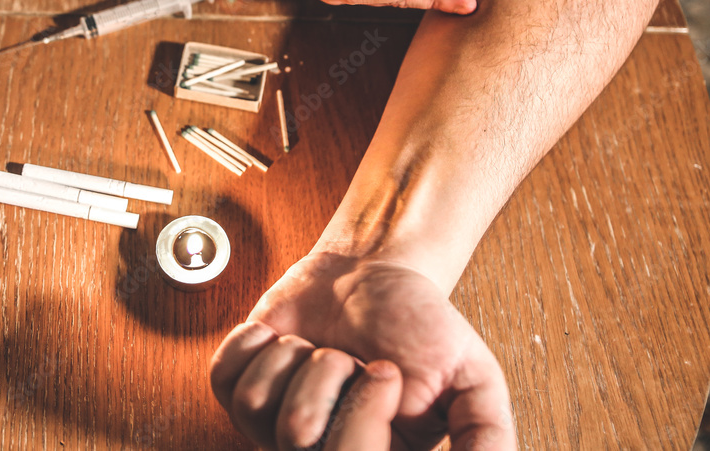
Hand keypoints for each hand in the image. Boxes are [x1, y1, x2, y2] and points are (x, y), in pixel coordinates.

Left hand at [210, 252, 515, 449]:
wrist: (372, 275)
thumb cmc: (420, 324)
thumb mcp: (473, 377)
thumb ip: (485, 434)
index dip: (365, 406)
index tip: (388, 369)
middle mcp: (320, 450)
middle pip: (296, 436)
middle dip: (329, 372)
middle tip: (351, 355)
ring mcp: (272, 426)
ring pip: (256, 403)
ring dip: (293, 353)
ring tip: (320, 345)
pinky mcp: (240, 389)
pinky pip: (223, 377)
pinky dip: (253, 342)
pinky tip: (283, 337)